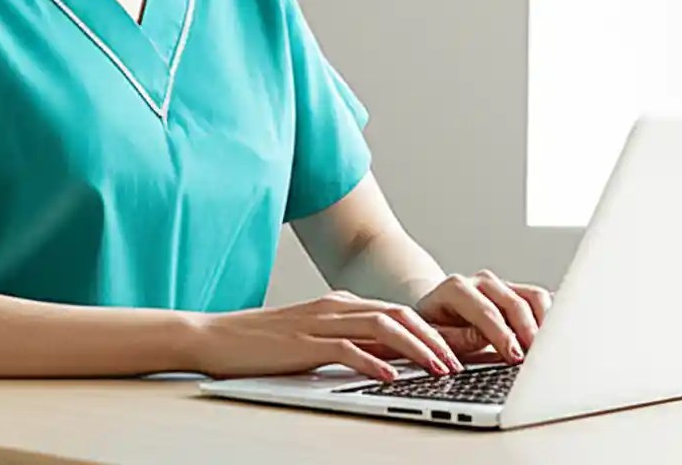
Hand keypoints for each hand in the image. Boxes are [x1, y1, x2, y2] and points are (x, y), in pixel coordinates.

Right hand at [191, 291, 464, 381]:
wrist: (217, 337)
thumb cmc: (266, 343)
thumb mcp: (318, 338)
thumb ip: (354, 344)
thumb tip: (395, 361)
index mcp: (343, 304)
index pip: (401, 312)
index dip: (436, 329)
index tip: (464, 347)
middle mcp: (337, 307)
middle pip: (400, 314)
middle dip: (437, 336)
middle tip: (464, 359)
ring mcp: (320, 322)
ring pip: (382, 327)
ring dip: (416, 347)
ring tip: (440, 368)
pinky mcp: (303, 342)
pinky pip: (346, 349)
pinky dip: (373, 363)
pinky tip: (391, 377)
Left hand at [414, 271, 552, 363]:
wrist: (438, 312)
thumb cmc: (436, 328)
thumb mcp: (435, 337)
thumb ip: (456, 338)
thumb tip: (483, 340)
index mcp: (455, 288)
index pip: (485, 311)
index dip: (502, 335)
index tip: (515, 357)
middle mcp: (481, 281)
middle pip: (514, 302)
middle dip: (528, 332)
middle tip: (538, 358)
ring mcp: (502, 284)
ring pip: (533, 296)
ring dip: (545, 323)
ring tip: (549, 349)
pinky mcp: (518, 291)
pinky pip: (541, 299)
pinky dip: (552, 316)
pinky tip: (558, 335)